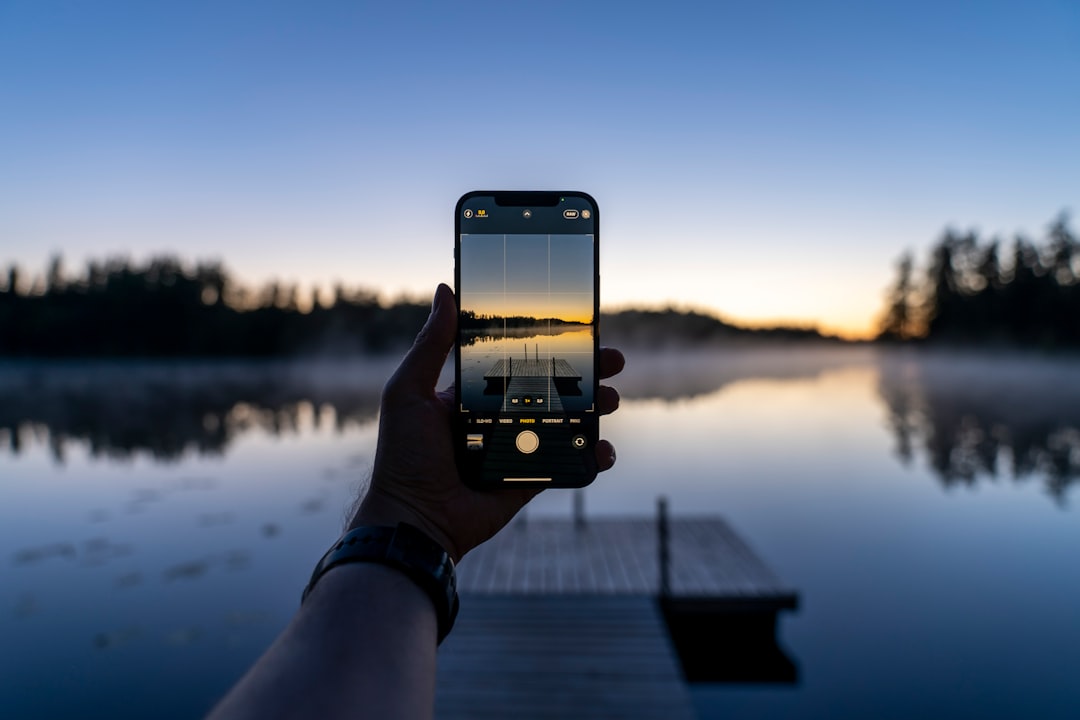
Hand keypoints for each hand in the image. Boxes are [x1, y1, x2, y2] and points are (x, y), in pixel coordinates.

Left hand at [351, 283, 623, 562]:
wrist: (414, 520)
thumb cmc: (403, 455)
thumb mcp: (408, 391)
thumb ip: (431, 344)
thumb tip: (445, 290)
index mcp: (474, 392)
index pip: (519, 359)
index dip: (551, 343)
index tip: (579, 327)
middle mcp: (500, 417)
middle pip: (554, 386)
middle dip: (587, 372)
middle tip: (612, 361)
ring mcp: (519, 448)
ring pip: (569, 421)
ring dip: (596, 408)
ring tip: (610, 400)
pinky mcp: (532, 478)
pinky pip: (570, 463)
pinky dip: (592, 456)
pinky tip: (602, 448)